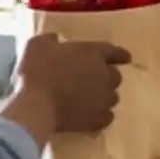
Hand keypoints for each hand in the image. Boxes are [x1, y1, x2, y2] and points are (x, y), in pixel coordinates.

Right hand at [15, 33, 130, 132]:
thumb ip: (50, 40)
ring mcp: (105, 98)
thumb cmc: (36, 71)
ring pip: (112, 97)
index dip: (120, 55)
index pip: (116, 52)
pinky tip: (90, 116)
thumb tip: (55, 39)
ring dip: (103, 97)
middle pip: (115, 77)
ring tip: (88, 100)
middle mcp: (105, 75)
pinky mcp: (99, 119)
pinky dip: (100, 116)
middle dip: (106, 78)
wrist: (35, 106)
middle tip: (92, 81)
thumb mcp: (38, 45)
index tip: (125, 58)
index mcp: (94, 53)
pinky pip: (107, 116)